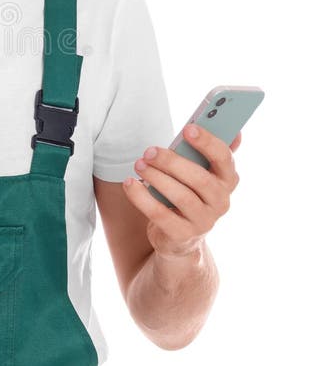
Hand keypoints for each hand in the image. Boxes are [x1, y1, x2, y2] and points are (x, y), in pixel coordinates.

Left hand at [123, 126, 241, 257]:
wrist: (180, 237)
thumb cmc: (188, 192)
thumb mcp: (198, 172)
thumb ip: (209, 152)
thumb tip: (234, 130)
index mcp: (227, 180)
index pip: (225, 159)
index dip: (208, 143)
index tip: (188, 129)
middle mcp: (221, 202)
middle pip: (200, 179)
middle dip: (172, 162)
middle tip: (149, 151)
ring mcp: (204, 221)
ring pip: (181, 196)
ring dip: (156, 177)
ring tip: (139, 164)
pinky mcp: (182, 235)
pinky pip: (161, 214)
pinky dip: (142, 197)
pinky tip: (130, 183)